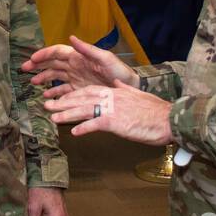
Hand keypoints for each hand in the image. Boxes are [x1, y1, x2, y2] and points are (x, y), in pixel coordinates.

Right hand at [23, 35, 138, 98]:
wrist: (129, 89)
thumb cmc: (120, 72)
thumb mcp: (105, 58)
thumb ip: (88, 49)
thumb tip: (72, 38)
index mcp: (79, 57)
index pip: (57, 52)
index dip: (44, 54)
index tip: (32, 59)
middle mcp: (75, 66)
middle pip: (52, 63)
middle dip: (38, 65)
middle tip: (24, 69)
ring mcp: (76, 78)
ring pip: (55, 76)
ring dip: (43, 78)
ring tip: (33, 82)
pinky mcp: (79, 90)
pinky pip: (63, 91)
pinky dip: (54, 93)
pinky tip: (47, 96)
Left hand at [44, 80, 173, 145]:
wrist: (169, 119)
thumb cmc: (156, 111)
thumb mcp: (138, 95)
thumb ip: (124, 89)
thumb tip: (117, 84)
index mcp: (115, 91)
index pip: (88, 91)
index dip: (72, 95)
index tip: (60, 99)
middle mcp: (111, 97)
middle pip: (81, 99)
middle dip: (63, 103)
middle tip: (47, 107)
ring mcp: (113, 109)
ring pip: (84, 110)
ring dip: (66, 114)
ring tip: (52, 118)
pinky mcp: (116, 122)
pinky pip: (95, 124)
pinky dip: (84, 127)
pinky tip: (73, 132)